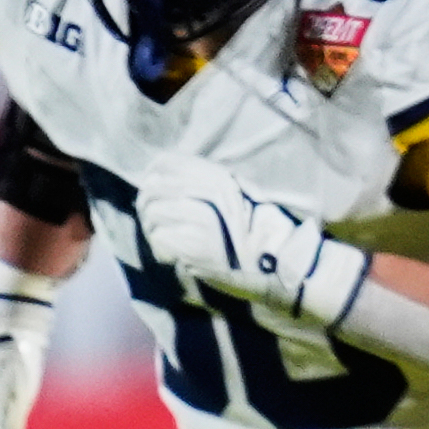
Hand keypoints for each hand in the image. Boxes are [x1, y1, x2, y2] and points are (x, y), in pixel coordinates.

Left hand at [137, 156, 368, 325]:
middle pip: (155, 189)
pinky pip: (160, 240)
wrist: (282, 265)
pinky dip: (160, 246)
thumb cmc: (266, 232)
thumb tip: (172, 179)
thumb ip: (213, 184)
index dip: (153, 173)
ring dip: (152, 226)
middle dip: (147, 203)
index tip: (151, 183)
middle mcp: (209, 195)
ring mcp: (200, 221)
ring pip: (153, 214)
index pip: (168, 163)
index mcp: (221, 178)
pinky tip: (170, 253)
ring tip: (161, 236)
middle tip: (150, 215)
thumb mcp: (244, 194)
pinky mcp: (193, 247)